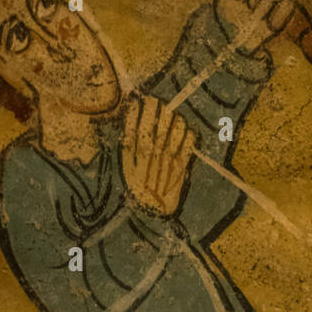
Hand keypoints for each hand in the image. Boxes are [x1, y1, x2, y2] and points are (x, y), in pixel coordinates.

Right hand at [121, 94, 196, 215]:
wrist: (150, 212)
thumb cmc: (134, 188)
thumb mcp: (123, 166)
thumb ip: (124, 143)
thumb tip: (126, 117)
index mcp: (132, 152)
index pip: (136, 121)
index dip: (139, 107)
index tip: (141, 99)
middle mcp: (150, 152)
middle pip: (157, 121)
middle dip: (157, 107)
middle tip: (158, 102)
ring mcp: (167, 158)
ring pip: (174, 128)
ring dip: (174, 118)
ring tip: (171, 115)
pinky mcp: (182, 165)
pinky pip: (188, 142)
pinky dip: (188, 133)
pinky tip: (185, 130)